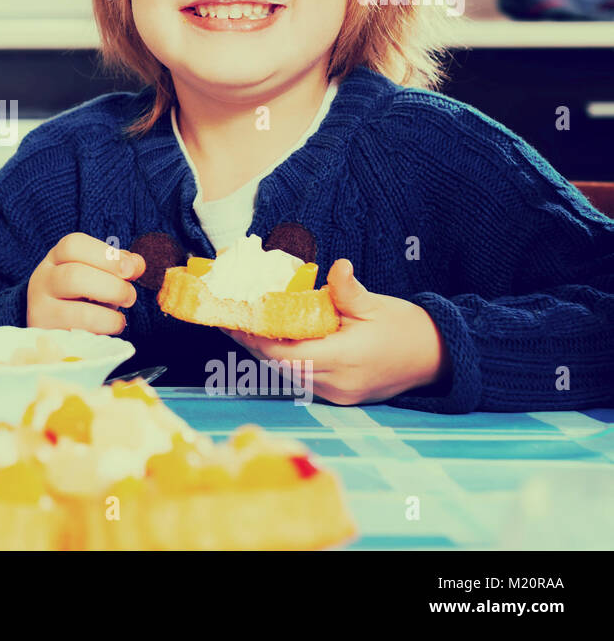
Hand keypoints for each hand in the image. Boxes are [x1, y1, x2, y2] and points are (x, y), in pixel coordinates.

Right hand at [27, 232, 143, 333]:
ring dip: (109, 314)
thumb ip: (118, 265)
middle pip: (74, 275)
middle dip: (111, 286)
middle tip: (130, 296)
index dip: (105, 255)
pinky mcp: (48, 335)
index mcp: (56, 258)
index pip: (73, 245)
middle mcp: (43, 279)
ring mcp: (41, 308)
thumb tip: (136, 264)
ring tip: (121, 317)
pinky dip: (103, 329)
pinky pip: (79, 333)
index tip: (130, 270)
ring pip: (78, 311)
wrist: (51, 325)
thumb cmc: (81, 294)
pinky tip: (111, 327)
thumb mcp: (97, 273)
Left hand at [218, 258, 448, 404]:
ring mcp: (339, 394)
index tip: (235, 320)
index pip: (286, 356)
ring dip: (266, 353)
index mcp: (345, 359)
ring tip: (242, 327)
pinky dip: (284, 360)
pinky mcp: (340, 396)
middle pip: (280, 367)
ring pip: (288, 375)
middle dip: (252, 344)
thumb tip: (339, 267)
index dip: (256, 339)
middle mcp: (337, 383)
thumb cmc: (406, 328)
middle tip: (228, 320)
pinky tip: (272, 341)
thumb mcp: (376, 305)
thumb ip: (349, 290)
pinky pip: (302, 379)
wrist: (436, 358)